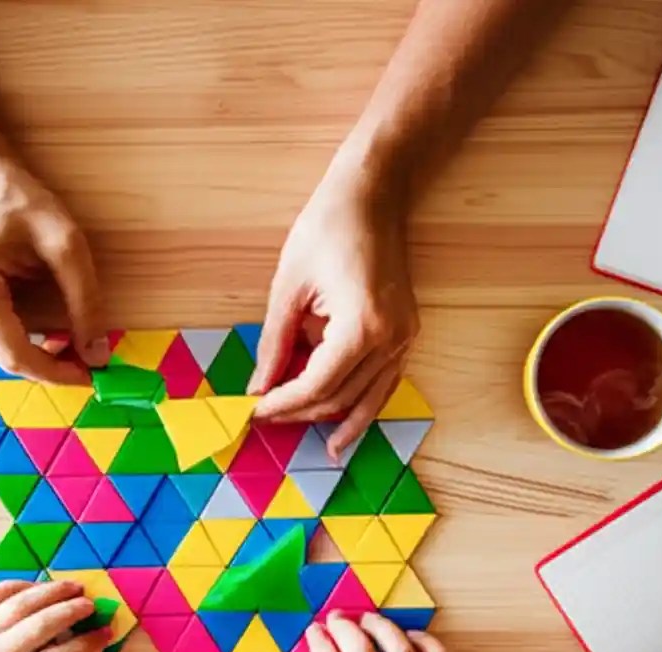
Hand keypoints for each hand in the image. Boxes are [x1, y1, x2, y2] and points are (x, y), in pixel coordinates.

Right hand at [0, 159, 108, 383]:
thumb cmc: (16, 203)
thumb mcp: (64, 243)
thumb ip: (84, 299)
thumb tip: (98, 353)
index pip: (17, 356)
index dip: (58, 373)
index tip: (94, 375)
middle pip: (10, 360)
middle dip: (53, 364)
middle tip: (93, 357)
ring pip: (4, 355)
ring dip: (42, 355)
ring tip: (75, 340)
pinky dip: (28, 343)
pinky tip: (52, 331)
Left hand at [250, 172, 418, 457]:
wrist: (373, 195)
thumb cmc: (328, 228)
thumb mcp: (288, 287)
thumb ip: (275, 343)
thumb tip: (260, 386)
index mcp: (361, 326)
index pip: (317, 385)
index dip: (282, 403)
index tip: (254, 410)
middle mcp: (391, 339)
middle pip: (342, 397)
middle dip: (302, 412)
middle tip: (267, 417)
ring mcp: (405, 338)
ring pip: (368, 398)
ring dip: (336, 419)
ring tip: (314, 446)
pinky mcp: (407, 333)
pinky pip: (384, 382)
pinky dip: (364, 405)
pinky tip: (346, 427)